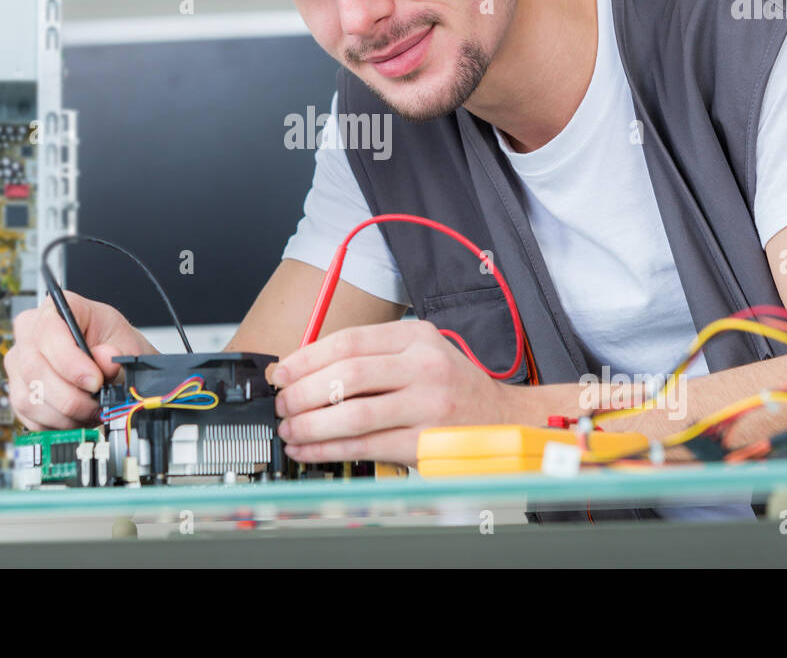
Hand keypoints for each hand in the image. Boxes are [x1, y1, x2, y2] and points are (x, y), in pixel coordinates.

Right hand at [4, 289, 157, 429]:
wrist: (111, 363)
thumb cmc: (114, 345)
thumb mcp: (125, 343)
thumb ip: (116, 353)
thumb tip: (106, 360)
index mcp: (57, 308)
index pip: (48, 331)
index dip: (70, 362)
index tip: (95, 381)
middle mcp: (30, 332)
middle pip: (33, 368)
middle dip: (70, 395)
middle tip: (97, 403)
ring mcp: (19, 363)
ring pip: (29, 397)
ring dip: (65, 414)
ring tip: (90, 410)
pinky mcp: (18, 392)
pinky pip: (28, 416)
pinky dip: (56, 424)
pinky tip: (76, 416)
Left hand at [271, 319, 523, 466]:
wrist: (504, 419)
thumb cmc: (451, 387)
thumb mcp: (420, 353)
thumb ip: (372, 356)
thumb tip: (306, 368)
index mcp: (417, 337)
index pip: (350, 341)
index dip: (307, 357)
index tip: (282, 372)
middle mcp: (425, 367)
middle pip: (347, 375)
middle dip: (303, 392)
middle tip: (282, 404)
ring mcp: (428, 406)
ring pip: (353, 415)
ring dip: (311, 424)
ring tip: (290, 429)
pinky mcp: (426, 442)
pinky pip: (366, 446)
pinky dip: (329, 450)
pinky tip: (310, 450)